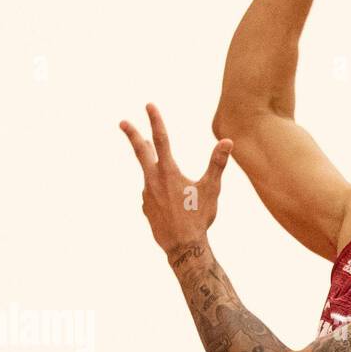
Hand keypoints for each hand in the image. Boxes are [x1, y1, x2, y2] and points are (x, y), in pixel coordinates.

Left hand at [120, 103, 232, 256]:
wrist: (182, 245)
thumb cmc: (199, 217)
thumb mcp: (211, 188)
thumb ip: (217, 163)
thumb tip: (227, 141)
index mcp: (168, 171)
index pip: (161, 139)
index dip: (155, 121)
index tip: (148, 106)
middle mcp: (152, 180)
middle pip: (141, 152)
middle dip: (133, 135)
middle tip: (123, 122)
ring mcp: (146, 194)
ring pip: (152, 176)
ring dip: (161, 175)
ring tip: (182, 196)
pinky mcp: (145, 207)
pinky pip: (153, 194)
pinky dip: (162, 193)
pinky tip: (175, 207)